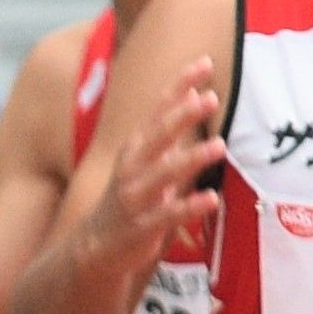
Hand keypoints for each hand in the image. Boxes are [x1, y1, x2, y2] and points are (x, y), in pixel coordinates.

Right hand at [89, 59, 223, 261]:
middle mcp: (132, 168)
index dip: (180, 85)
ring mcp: (135, 198)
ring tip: (218, 146)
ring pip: (164, 174)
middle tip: (210, 98)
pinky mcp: (140, 227)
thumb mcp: (146, 161)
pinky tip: (212, 199)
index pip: (159, 109)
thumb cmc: (130, 201)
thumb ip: (169, 131)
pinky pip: (168, 215)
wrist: (94, 250)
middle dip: (183, 115)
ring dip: (191, 159)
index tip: (205, 63)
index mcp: (136, 148)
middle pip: (158, 135)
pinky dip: (190, 207)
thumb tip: (194, 94)